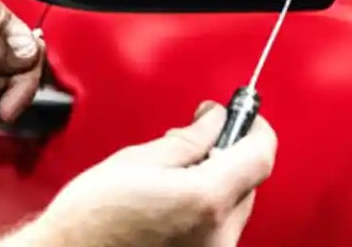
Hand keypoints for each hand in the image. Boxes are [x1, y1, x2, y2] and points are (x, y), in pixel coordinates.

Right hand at [5, 101, 276, 246]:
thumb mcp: (138, 161)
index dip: (255, 128)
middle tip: (198, 138)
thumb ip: (188, 139)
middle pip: (248, 182)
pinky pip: (218, 230)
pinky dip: (205, 210)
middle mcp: (218, 234)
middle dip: (229, 155)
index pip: (261, 155)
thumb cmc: (90, 220)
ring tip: (173, 177)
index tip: (244, 116)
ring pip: (233, 207)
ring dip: (216, 184)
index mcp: (206, 199)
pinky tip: (172, 204)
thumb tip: (215, 120)